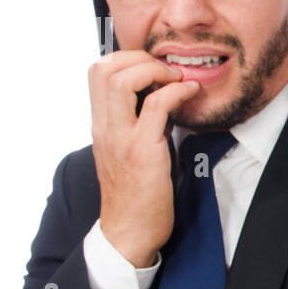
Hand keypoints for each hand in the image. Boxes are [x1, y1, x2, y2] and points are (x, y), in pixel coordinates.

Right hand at [88, 50, 201, 267]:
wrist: (129, 231)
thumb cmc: (134, 194)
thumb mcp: (127, 150)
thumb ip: (137, 123)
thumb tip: (161, 99)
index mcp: (100, 125)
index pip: (96, 72)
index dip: (126, 59)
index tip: (153, 69)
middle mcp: (104, 127)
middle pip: (102, 68)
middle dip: (138, 56)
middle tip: (165, 69)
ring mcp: (121, 138)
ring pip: (122, 80)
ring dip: (155, 70)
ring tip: (176, 79)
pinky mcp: (143, 151)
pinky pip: (157, 105)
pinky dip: (177, 91)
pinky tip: (191, 94)